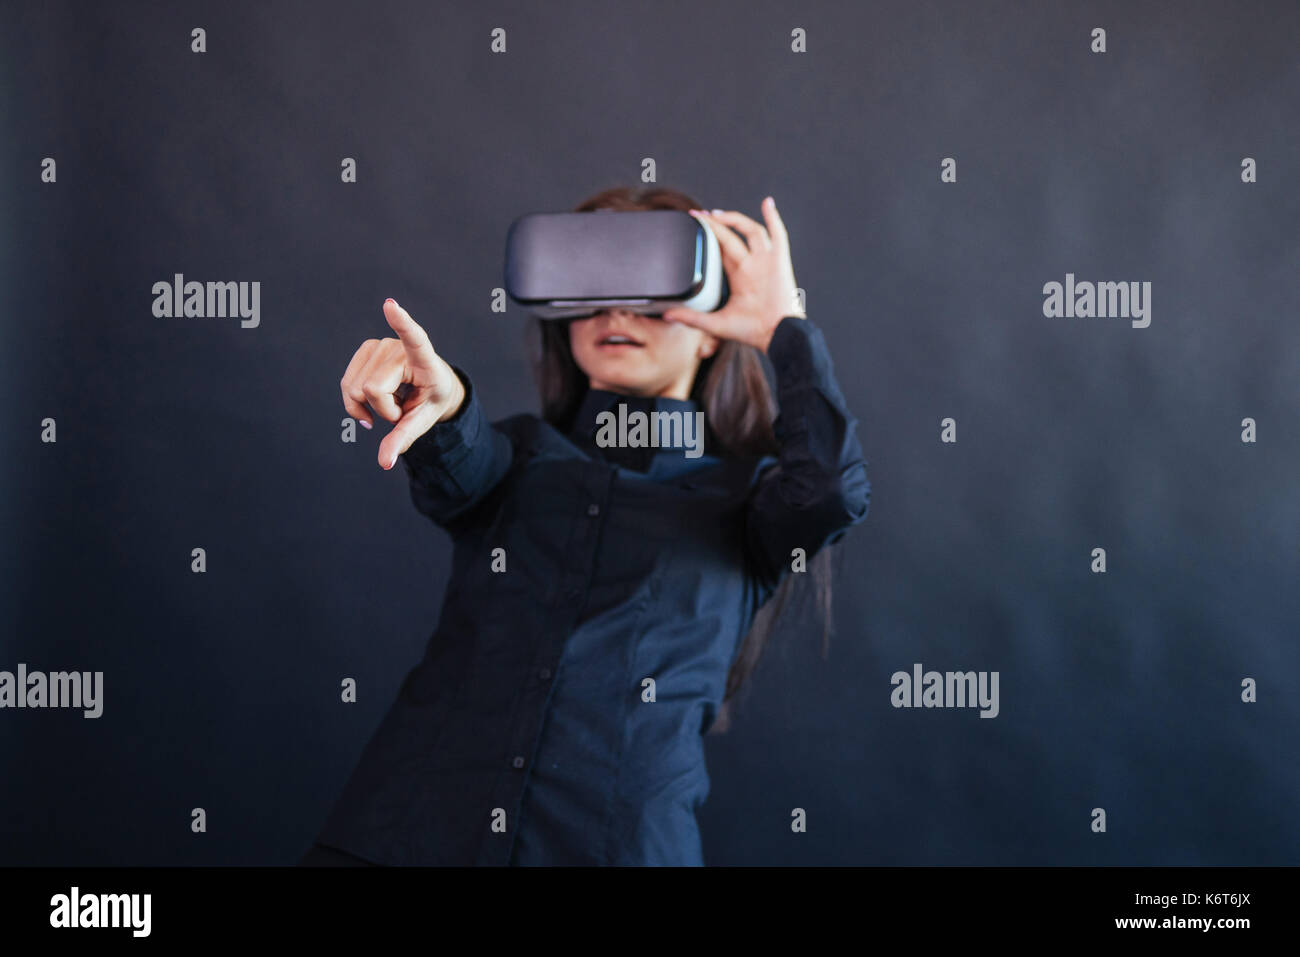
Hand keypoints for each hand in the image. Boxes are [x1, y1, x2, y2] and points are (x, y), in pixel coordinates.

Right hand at [340, 299, 466, 469]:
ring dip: (369, 406)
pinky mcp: (366, 350)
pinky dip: (355, 401)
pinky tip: (373, 401)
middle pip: (372, 389)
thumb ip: (404, 439)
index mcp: (424, 359)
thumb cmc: (431, 400)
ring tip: (390, 401)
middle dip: (382, 410)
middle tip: (400, 409)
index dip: (401, 323)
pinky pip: (346, 383)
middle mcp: (399, 347)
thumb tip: (385, 462)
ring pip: (354, 388)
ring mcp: (380, 345)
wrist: (431, 386)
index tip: (390, 305)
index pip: (414, 338)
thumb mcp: (423, 421)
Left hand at [660, 196, 804, 351]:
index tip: (694, 226)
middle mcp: (752, 265)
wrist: (777, 335)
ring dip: (735, 219)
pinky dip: (773, 218)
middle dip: (715, 225)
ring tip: (716, 213)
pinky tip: (767, 203)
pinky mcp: (779, 261)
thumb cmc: (752, 331)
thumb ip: (691, 318)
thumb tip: (667, 314)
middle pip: (732, 237)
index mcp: (739, 277)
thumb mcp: (715, 323)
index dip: (709, 237)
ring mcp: (766, 261)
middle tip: (699, 215)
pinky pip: (778, 234)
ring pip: (750, 231)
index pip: (722, 250)